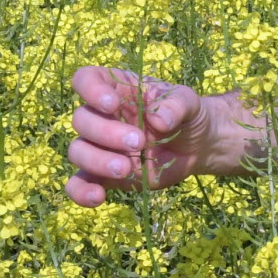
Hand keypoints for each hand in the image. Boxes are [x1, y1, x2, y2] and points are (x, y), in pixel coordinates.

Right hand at [64, 67, 219, 206]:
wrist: (198, 145)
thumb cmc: (187, 114)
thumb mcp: (189, 102)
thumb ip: (176, 105)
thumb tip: (157, 120)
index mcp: (116, 89)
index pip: (86, 79)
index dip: (91, 90)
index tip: (112, 104)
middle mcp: (101, 116)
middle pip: (81, 119)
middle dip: (106, 132)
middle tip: (139, 142)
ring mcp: (100, 146)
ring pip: (78, 150)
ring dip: (97, 160)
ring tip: (126, 168)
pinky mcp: (103, 174)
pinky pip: (80, 183)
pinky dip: (81, 192)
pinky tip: (98, 198)